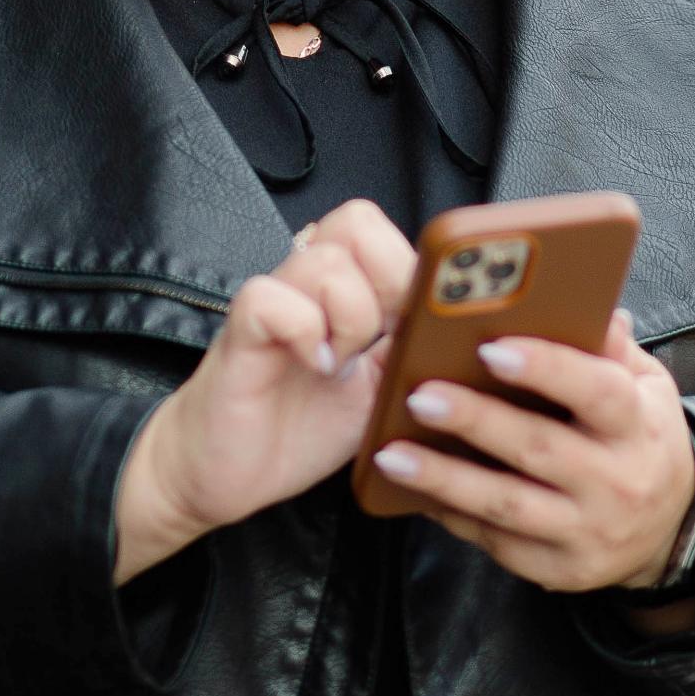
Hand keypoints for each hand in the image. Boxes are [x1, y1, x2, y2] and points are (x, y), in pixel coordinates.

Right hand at [122, 199, 414, 564]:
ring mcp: (273, 301)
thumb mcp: (380, 389)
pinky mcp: (242, 329)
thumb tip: (467, 326)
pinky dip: (305, 332)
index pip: (389, 233)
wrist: (227, 474)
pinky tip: (313, 367)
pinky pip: (272, 297)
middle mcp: (307, 283)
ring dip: (349, 318)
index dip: (415, 269)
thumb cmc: (300, 429)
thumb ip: (412, 347)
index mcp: (345, 290)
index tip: (417, 325)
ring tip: (339, 365)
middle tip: (380, 339)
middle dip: (387, 281)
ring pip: (326, 259)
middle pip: (358, 222)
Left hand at [374, 308, 694, 593]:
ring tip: (391, 454)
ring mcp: (587, 530)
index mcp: (637, 425)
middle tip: (419, 395)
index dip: (546, 368)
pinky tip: (412, 490)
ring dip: (444, 478)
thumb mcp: (646, 387)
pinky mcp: (560, 568)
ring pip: (507, 505)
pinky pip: (496, 541)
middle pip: (539, 449)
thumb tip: (581, 301)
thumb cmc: (639, 438)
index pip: (596, 392)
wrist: (667, 530)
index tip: (491, 348)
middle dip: (475, 421)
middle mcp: (616, 482)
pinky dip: (451, 514)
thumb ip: (611, 347)